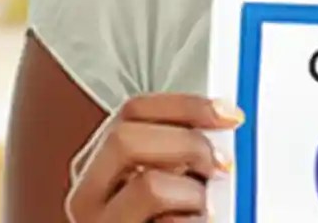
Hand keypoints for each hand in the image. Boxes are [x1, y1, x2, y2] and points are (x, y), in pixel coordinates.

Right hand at [64, 93, 244, 221]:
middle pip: (127, 139)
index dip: (186, 106)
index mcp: (97, 165)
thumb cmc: (162, 220)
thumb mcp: (163, 179)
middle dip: (187, 144)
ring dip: (192, 194)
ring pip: (148, 186)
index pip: (132, 111)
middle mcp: (88, 196)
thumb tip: (223, 122)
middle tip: (219, 165)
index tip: (229, 115)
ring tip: (201, 210)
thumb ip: (176, 151)